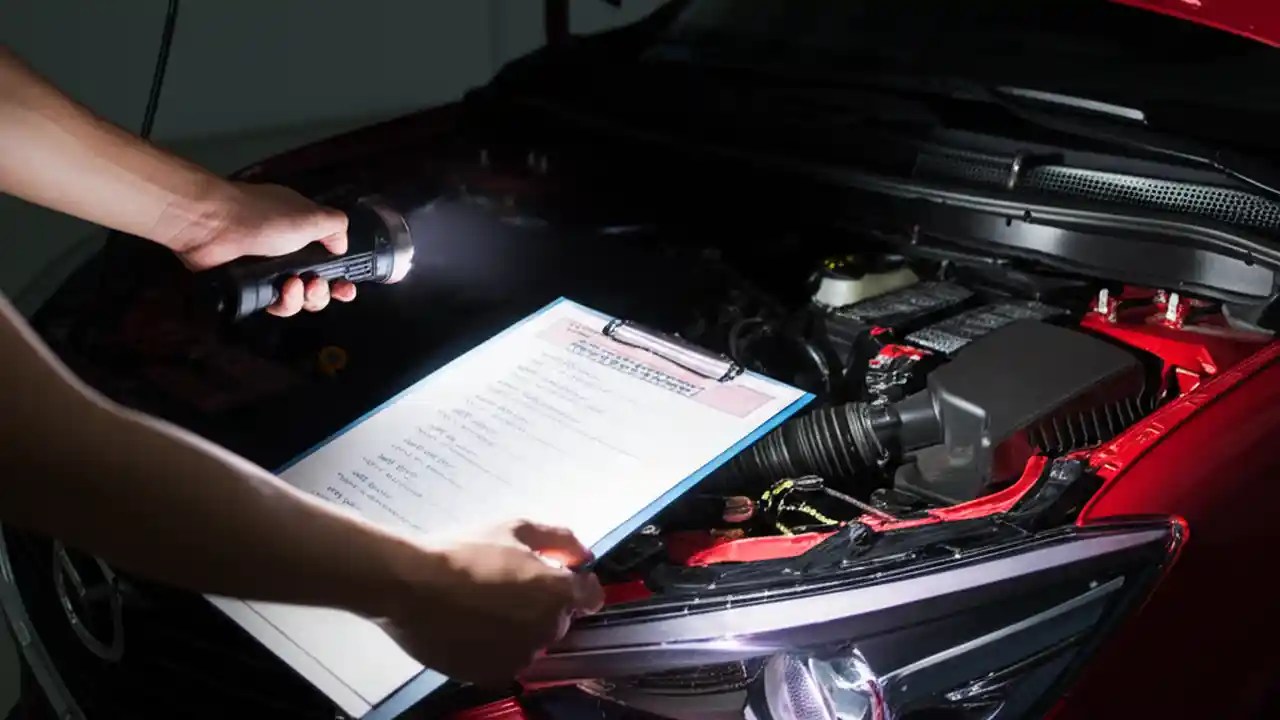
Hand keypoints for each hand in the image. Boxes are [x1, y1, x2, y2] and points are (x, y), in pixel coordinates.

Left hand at [174, 182, 357, 316]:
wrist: (214, 227)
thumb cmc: (265, 218)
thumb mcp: (311, 215)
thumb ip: (336, 228)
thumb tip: (341, 247)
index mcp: (303, 232)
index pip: (329, 259)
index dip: (341, 275)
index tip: (346, 287)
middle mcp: (287, 253)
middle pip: (316, 285)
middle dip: (323, 292)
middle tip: (316, 286)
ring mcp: (268, 272)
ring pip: (297, 299)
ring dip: (304, 299)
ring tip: (294, 288)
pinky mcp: (250, 288)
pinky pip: (274, 306)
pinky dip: (283, 303)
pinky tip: (281, 293)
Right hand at [377, 520, 604, 687]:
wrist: (412, 586)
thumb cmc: (464, 553)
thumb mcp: (515, 527)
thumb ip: (559, 539)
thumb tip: (582, 554)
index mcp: (557, 593)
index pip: (590, 596)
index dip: (578, 584)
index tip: (559, 577)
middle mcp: (545, 630)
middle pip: (557, 618)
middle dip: (541, 603)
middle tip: (506, 584)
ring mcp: (519, 656)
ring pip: (531, 641)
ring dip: (518, 627)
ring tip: (483, 604)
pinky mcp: (492, 674)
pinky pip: (505, 659)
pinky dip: (495, 646)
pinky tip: (472, 625)